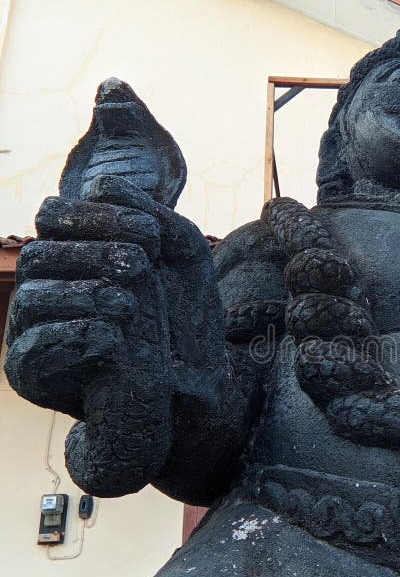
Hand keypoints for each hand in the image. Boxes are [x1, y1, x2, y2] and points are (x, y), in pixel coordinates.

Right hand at [5, 175, 225, 495]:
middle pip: (39, 252)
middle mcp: (47, 288)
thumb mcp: (181, 259)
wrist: (192, 390)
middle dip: (91, 253)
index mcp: (75, 255)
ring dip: (84, 293)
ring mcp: (34, 331)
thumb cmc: (185, 319)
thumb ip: (151, 216)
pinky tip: (115, 333)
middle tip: (140, 265)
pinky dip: (74, 334)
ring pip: (32, 296)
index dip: (97, 217)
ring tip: (129, 304)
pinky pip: (34, 347)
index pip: (56, 216)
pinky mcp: (33, 373)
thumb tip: (103, 186)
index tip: (151, 235)